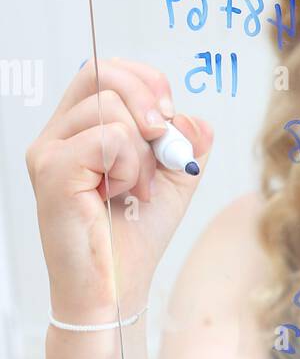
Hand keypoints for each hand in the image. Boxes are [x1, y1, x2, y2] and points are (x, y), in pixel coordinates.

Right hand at [25, 57, 213, 322]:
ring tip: (138, 189)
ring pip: (109, 107)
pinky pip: (108, 138)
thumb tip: (193, 118)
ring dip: (142, 150)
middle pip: (101, 72)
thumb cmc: (135, 238)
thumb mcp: (174, 179)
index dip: (146, 82)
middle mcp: (55, 134)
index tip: (168, 120)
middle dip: (148, 103)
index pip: (104, 69)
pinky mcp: (52, 171)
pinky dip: (130, 166)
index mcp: (78, 128)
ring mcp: (48, 150)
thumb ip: (185, 141)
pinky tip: (123, 195)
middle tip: (164, 147)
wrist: (116, 290)